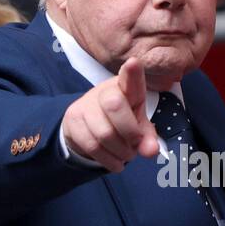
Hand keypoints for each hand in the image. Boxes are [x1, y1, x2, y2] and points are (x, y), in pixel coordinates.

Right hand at [61, 57, 160, 172]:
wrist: (87, 128)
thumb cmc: (120, 121)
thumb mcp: (138, 126)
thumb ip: (148, 138)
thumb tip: (151, 151)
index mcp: (126, 87)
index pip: (129, 78)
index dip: (132, 72)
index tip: (134, 63)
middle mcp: (104, 91)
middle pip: (115, 105)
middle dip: (130, 131)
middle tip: (135, 144)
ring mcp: (85, 104)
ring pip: (104, 133)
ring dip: (120, 152)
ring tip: (126, 155)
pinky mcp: (73, 120)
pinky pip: (92, 146)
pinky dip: (108, 160)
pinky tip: (115, 162)